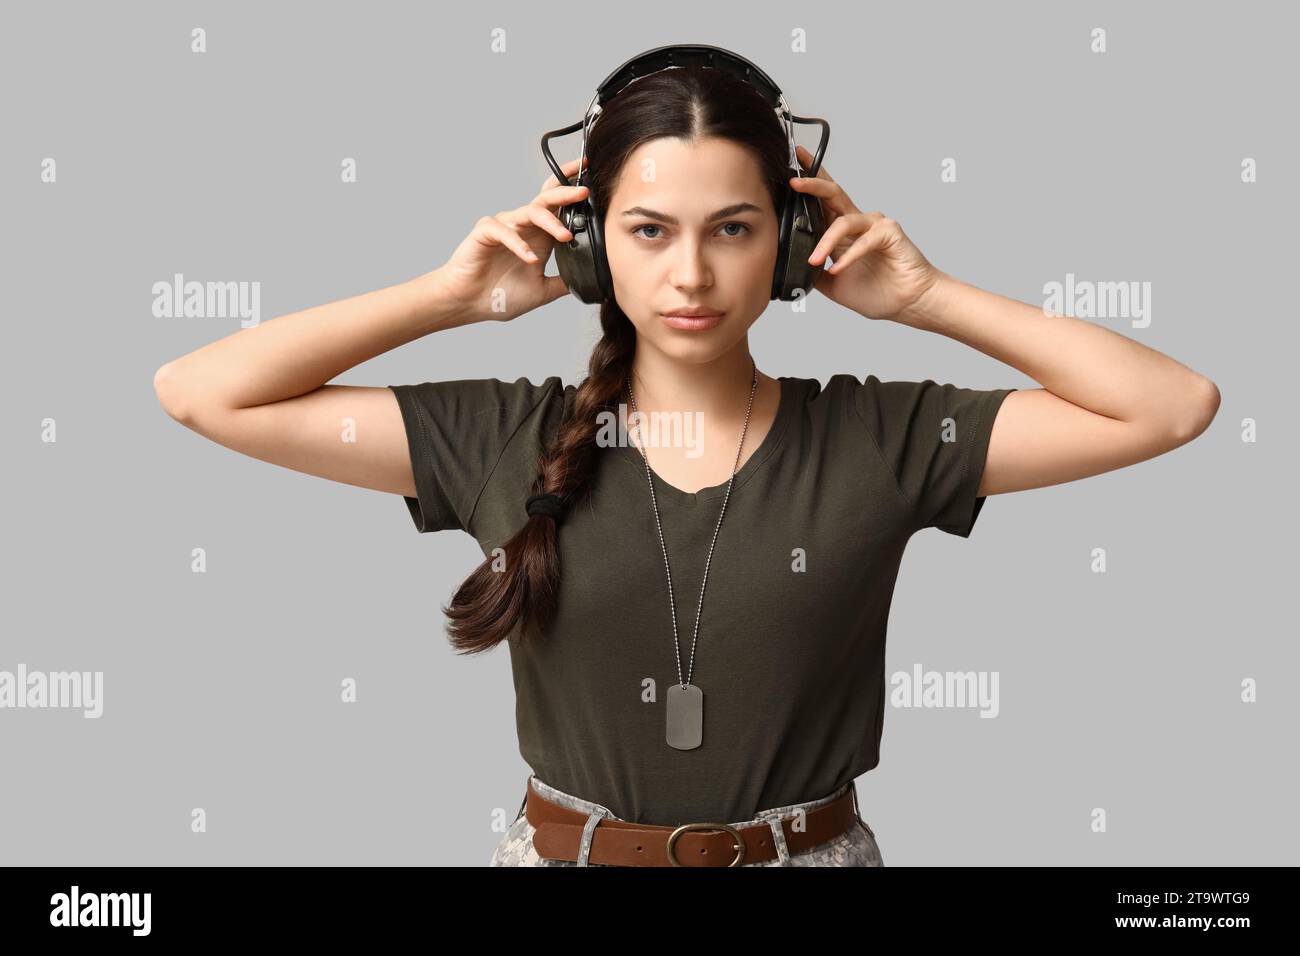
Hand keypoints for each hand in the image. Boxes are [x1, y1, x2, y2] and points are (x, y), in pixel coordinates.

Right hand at [428, 157, 589, 323]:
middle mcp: (523, 226)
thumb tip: (589, 280)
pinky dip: (518, 244)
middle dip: (566, 192)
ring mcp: (504, 226)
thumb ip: (564, 282)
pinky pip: (504, 231)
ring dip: (550, 222)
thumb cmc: (500, 295)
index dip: (571, 188)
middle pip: (547, 198)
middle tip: (584, 191)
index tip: (590, 178)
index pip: (558, 204)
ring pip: (530, 211)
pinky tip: (530, 260)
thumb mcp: (542, 291)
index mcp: (539, 235)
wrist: (469, 304)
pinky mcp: (485, 231)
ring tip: (565, 236)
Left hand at [790, 144, 941, 321]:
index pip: (822, 201)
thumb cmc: (876, 292)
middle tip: (794, 182)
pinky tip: (837, 269)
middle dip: (813, 183)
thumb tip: (790, 266)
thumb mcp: (832, 285)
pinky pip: (863, 240)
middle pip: (833, 194)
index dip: (809, 182)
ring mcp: (874, 224)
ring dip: (825, 242)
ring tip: (814, 261)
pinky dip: (848, 256)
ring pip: (843, 222)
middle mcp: (858, 222)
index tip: (791, 167)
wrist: (906, 304)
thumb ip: (813, 272)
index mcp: (843, 231)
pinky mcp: (889, 232)